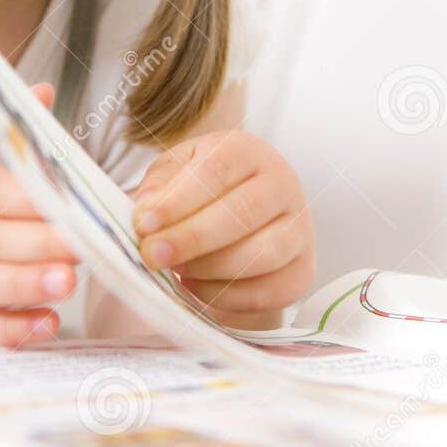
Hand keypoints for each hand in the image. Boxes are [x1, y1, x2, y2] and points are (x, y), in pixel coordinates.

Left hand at [130, 130, 314, 326]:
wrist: (244, 215)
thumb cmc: (203, 188)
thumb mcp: (176, 171)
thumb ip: (159, 186)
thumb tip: (145, 212)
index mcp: (246, 151)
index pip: (215, 173)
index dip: (177, 202)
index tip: (144, 225)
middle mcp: (282, 184)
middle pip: (241, 213)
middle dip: (191, 239)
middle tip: (152, 255)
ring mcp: (299, 228)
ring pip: (261, 254)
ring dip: (210, 268)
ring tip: (176, 270)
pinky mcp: (302, 270)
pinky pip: (269, 291)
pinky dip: (226, 295)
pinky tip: (195, 287)